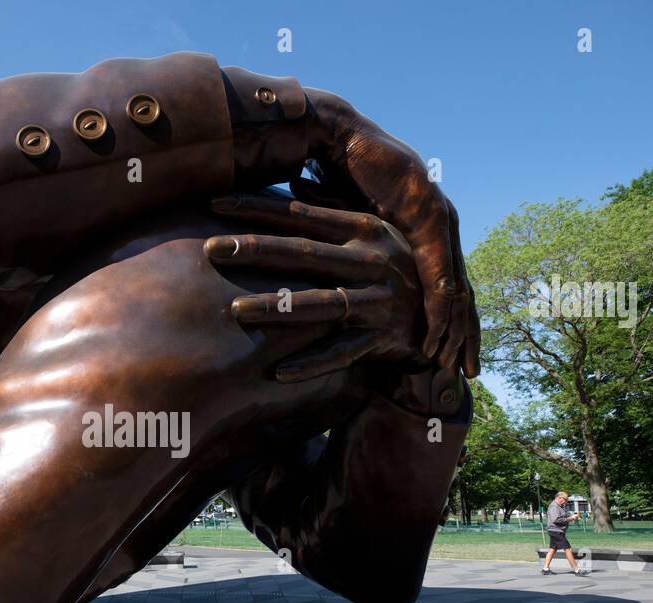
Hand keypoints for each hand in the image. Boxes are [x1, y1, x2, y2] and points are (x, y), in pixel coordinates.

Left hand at [205, 192, 422, 382]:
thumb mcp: (372, 233)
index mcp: (364, 229)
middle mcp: (371, 260)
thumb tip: (294, 178)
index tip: (216, 204)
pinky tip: (277, 373)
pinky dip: (311, 364)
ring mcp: (377, 300)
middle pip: (305, 253)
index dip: (258, 209)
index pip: (300, 215)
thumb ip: (333, 208)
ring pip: (321, 303)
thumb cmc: (394, 267)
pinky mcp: (381, 338)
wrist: (440, 318)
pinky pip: (341, 355)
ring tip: (234, 309)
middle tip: (211, 248)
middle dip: (256, 250)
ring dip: (278, 306)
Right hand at [300, 89, 478, 376]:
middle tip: (470, 371)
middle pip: (463, 293)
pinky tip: (439, 335)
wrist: (336, 135)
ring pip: (458, 289)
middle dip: (468, 335)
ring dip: (458, 330)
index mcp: (427, 230)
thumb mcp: (355, 226)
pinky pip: (440, 274)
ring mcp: (443, 221)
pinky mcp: (432, 217)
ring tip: (454, 363)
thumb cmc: (339, 175)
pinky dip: (440, 308)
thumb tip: (348, 278)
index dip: (452, 322)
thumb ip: (364, 249)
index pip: (447, 286)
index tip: (451, 355)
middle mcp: (443, 227)